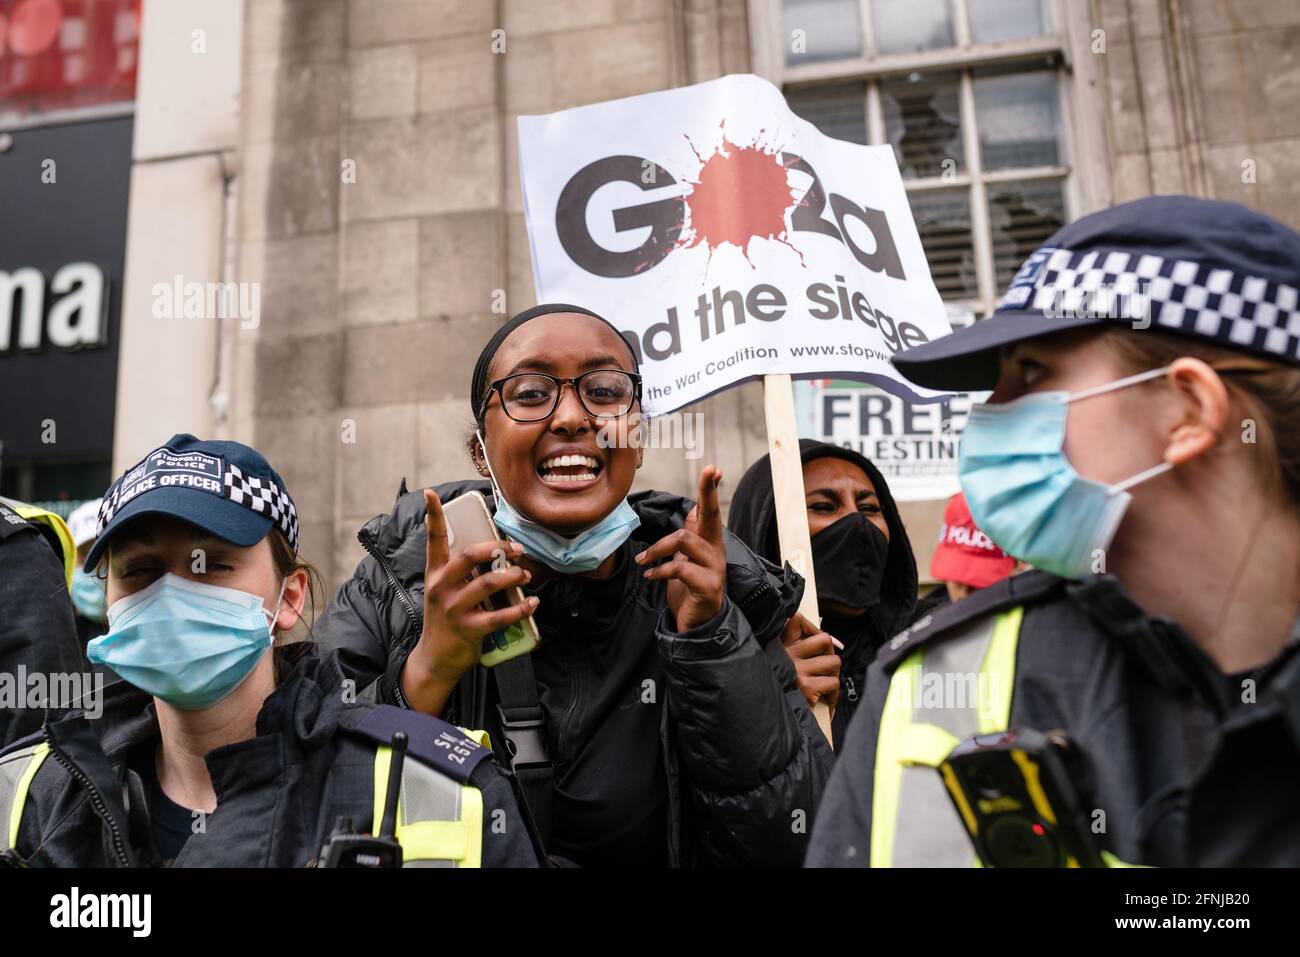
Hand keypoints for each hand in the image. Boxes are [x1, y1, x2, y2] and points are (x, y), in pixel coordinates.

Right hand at [402, 489, 538, 712]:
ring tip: (526, 576)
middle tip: (518, 549)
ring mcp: (454, 609)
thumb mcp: (444, 591)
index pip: (433, 539)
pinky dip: (520, 609)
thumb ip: (461, 572)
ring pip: (488, 583)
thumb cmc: (445, 620)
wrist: (435, 659)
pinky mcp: (469, 629)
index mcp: (435, 574)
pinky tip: (531, 604)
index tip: (430, 493)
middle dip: (498, 548)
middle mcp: (442, 587)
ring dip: (513, 576)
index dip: (433, 515)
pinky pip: (500, 615)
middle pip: (470, 556)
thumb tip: (493, 552)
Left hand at [636, 465, 726, 632]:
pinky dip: (659, 571)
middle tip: (706, 471)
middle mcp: (716, 550)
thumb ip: (691, 535)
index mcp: (709, 541)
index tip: (713, 468)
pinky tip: (649, 576)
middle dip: (707, 493)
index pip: (711, 510)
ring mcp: (714, 568)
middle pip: (709, 516)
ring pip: (685, 540)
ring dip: (658, 549)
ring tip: (644, 560)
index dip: (710, 489)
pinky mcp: (708, 586)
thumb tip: (691, 509)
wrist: (697, 622)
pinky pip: (680, 569)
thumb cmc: (690, 587)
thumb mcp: (687, 558)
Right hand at [781, 612, 841, 712]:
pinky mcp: (805, 688)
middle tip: (824, 669)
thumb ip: (798, 646)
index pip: (797, 619)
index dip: (814, 629)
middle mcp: (786, 654)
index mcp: (777, 644)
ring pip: (834, 662)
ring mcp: (796, 670)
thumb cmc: (777, 689)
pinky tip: (825, 700)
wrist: (762, 714)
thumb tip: (837, 643)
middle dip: (830, 655)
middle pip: (825, 640)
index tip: (822, 643)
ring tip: (823, 684)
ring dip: (833, 675)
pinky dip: (833, 695)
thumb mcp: (778, 662)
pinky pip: (833, 684)